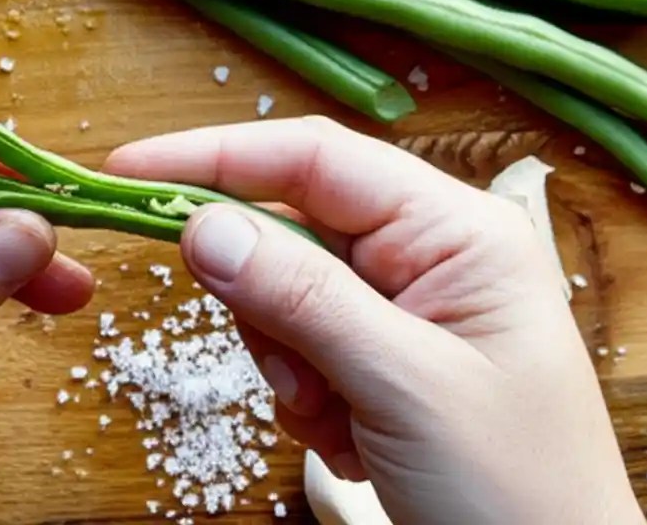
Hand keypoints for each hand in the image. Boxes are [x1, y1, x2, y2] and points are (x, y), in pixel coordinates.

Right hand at [105, 117, 643, 524]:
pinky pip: (295, 349)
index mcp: (456, 230)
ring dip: (286, 363)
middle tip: (290, 374)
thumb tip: (200, 225)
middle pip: (290, 229)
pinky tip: (351, 440)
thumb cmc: (516, 489)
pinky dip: (301, 397)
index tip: (130, 171)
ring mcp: (402, 308)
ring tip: (335, 421)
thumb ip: (302, 298)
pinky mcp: (378, 359)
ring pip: (282, 295)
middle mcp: (428, 254)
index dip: (217, 157)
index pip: (316, 161)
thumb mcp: (405, 387)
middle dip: (266, 302)